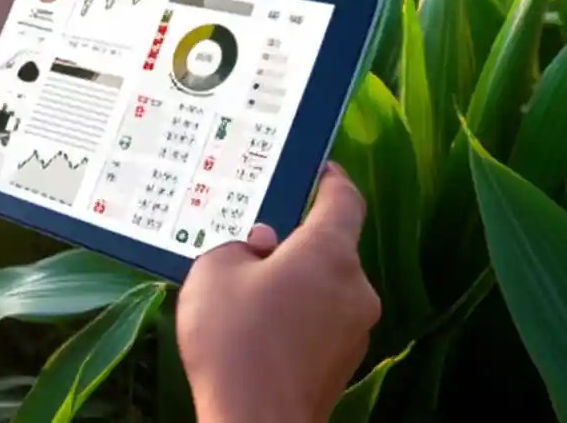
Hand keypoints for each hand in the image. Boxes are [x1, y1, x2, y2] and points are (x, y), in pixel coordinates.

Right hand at [177, 163, 380, 422]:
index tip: (319, 169)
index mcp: (329, 253)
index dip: (330, 179)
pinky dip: (295, 317)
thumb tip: (261, 247)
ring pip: (324, 287)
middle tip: (249, 245)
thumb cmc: (234, 343)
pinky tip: (255, 331)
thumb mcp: (212, 272)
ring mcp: (354, 329)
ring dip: (292, 283)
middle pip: (329, 247)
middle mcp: (355, 287)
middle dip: (292, 243)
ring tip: (243, 296)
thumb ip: (238, 246)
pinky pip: (320, 321)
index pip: (344, 199)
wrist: (254, 422)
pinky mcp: (343, 362)